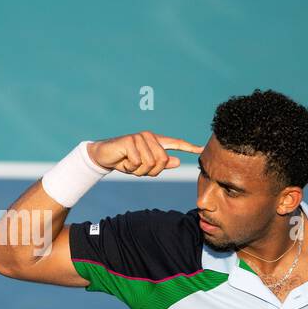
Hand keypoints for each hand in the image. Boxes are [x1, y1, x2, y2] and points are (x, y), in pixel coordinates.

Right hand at [87, 131, 202, 176]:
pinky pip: (137, 162)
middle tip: (137, 169)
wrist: (105, 156)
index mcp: (156, 141)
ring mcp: (140, 137)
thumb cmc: (126, 160)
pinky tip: (123, 161)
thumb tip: (177, 162)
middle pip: (162, 161)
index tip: (202, 149)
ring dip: (138, 170)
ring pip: (150, 163)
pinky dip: (130, 167)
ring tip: (130, 164)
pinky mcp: (130, 140)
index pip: (175, 143)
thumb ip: (160, 164)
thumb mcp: (144, 165)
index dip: (189, 147)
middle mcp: (150, 137)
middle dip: (150, 171)